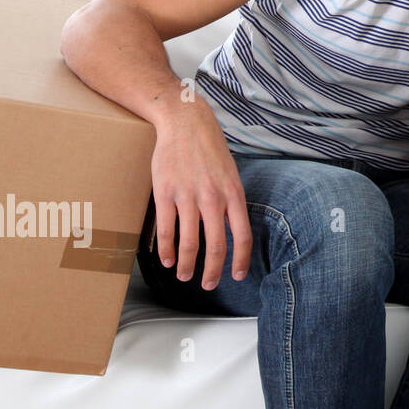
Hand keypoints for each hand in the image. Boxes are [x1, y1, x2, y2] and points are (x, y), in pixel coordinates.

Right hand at [151, 98, 251, 289]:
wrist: (186, 123)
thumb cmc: (210, 150)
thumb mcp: (231, 175)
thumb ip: (232, 202)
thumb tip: (233, 230)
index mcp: (234, 193)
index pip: (242, 235)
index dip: (240, 260)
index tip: (237, 276)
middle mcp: (213, 197)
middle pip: (216, 245)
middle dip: (212, 271)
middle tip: (208, 285)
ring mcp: (188, 196)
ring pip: (189, 242)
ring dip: (187, 265)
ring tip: (185, 275)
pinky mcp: (165, 193)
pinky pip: (166, 229)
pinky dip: (166, 249)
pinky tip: (166, 259)